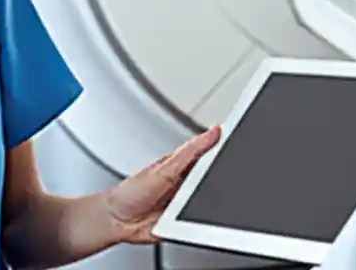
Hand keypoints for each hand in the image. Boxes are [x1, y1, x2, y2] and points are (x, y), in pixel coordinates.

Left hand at [104, 126, 221, 243]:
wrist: (117, 221)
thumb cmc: (132, 191)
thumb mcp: (166, 167)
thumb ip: (191, 151)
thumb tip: (214, 131)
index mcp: (184, 165)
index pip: (211, 154)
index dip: (226, 150)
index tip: (238, 144)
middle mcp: (187, 184)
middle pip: (215, 180)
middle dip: (222, 181)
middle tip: (217, 182)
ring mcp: (188, 204)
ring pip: (212, 203)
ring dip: (211, 205)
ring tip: (194, 203)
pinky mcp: (186, 224)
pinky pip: (202, 224)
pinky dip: (203, 224)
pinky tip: (194, 220)